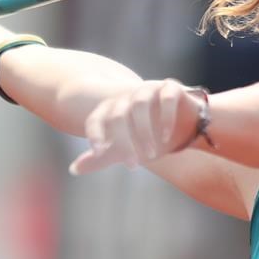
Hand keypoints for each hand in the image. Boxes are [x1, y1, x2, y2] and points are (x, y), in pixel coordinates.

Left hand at [70, 79, 202, 174]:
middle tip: (134, 165)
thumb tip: (73, 169)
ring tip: (153, 152)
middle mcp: (129, 96)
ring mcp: (150, 89)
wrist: (185, 129)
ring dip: (144, 130)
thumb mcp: (123, 150)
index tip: (98, 151)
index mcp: (114, 108)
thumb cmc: (150, 139)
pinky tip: (167, 137)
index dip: (95, 133)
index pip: (97, 117)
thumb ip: (100, 158)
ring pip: (140, 104)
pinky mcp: (172, 88)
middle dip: (125, 142)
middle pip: (119, 114)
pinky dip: (166, 117)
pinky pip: (166, 98)